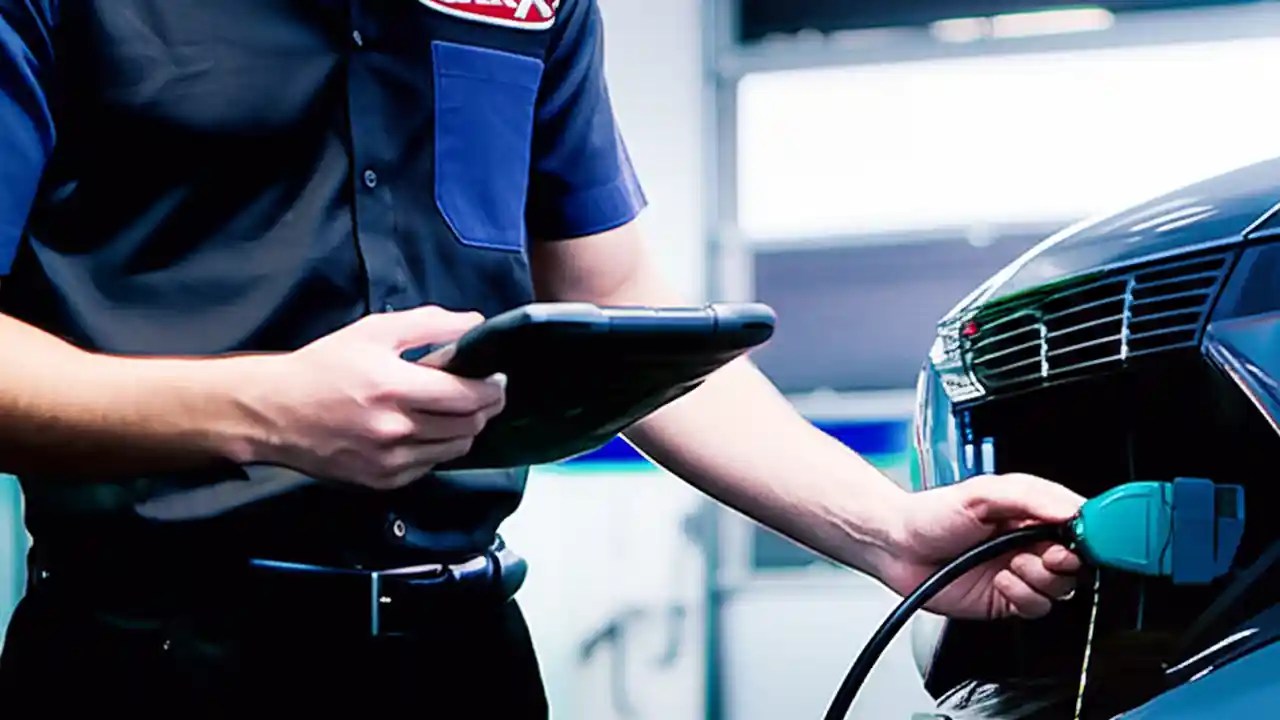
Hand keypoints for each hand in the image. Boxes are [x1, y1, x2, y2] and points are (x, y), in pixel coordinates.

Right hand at [242, 306, 504, 489]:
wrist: (274, 412)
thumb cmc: (324, 367)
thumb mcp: (374, 332)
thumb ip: (429, 324)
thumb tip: (476, 323)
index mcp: (395, 388)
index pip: (469, 396)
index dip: (493, 387)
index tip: (497, 377)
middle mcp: (395, 430)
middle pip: (470, 425)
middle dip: (486, 407)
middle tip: (484, 391)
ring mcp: (390, 461)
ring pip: (456, 449)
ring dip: (466, 428)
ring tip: (456, 409)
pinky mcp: (383, 481)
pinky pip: (431, 466)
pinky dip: (438, 447)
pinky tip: (426, 429)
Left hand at [880, 474, 1084, 619]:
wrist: (897, 547)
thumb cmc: (932, 514)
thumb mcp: (982, 493)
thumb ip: (1030, 497)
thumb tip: (1072, 508)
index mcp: (1032, 513)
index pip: (1080, 524)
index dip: (1088, 533)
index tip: (1079, 536)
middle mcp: (1031, 544)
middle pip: (1078, 561)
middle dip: (1065, 561)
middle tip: (1045, 554)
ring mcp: (1020, 573)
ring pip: (1061, 588)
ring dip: (1040, 579)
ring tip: (1011, 564)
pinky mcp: (1008, 601)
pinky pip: (1037, 608)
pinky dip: (1023, 597)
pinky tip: (1001, 582)